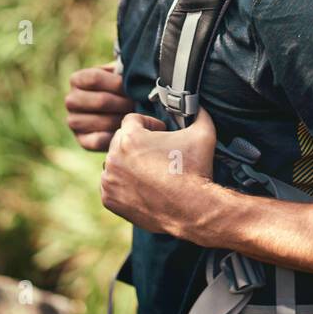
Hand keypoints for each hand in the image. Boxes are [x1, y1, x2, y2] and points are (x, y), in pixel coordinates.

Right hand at [66, 61, 135, 151]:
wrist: (119, 112)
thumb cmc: (121, 88)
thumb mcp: (119, 74)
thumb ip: (122, 71)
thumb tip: (133, 73)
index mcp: (77, 79)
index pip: (94, 78)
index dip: (117, 83)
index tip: (134, 88)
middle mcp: (71, 100)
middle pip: (100, 101)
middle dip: (124, 103)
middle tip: (138, 104)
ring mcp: (74, 121)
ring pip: (100, 121)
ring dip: (121, 119)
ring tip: (135, 116)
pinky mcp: (82, 140)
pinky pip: (97, 141)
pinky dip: (114, 136)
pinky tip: (125, 130)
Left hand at [100, 108, 217, 238]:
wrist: (192, 210)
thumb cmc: (196, 169)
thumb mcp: (203, 132)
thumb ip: (198, 112)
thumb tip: (198, 103)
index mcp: (130, 138)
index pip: (131, 120)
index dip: (149, 124)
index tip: (161, 133)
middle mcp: (113, 157)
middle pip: (120, 140)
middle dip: (137, 143)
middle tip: (157, 153)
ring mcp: (109, 180)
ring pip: (114, 162)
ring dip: (128, 163)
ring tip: (151, 170)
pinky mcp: (109, 198)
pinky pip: (112, 183)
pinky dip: (124, 183)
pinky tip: (144, 186)